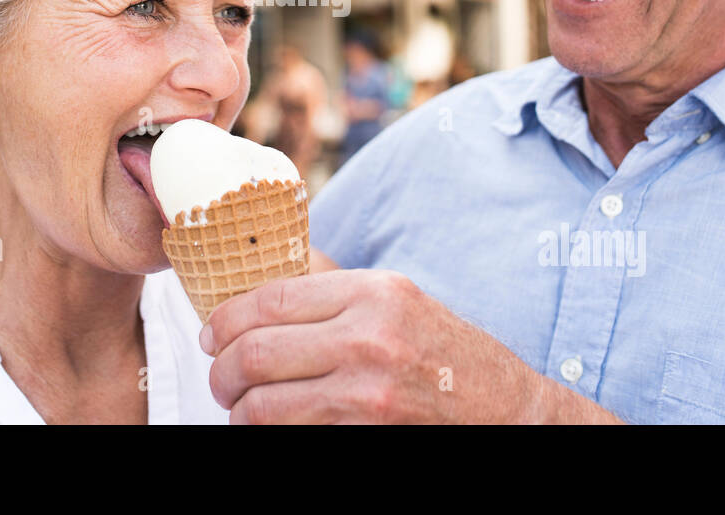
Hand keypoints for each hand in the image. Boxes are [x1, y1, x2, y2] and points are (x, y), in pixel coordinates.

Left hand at [202, 269, 526, 423]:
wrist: (510, 414)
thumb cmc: (450, 356)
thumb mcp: (400, 303)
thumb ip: (335, 294)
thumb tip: (258, 288)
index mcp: (375, 293)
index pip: (270, 300)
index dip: (227, 319)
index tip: (213, 333)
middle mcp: (370, 338)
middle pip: (256, 353)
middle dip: (223, 371)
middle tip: (220, 379)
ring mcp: (367, 393)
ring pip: (264, 406)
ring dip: (240, 412)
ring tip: (241, 409)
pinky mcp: (366, 434)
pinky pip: (290, 436)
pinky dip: (268, 435)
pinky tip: (272, 429)